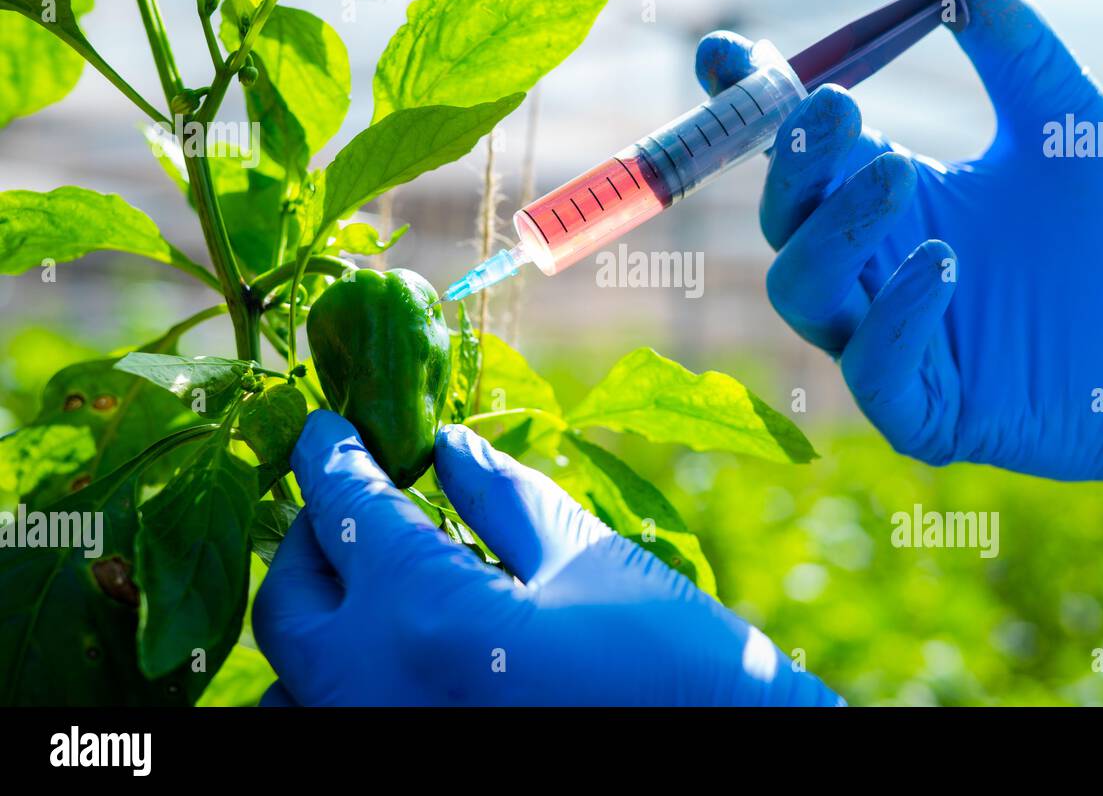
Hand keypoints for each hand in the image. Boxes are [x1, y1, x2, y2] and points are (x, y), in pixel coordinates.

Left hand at [253, 410, 841, 705]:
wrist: (730, 761)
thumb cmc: (673, 664)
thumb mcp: (589, 563)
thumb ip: (502, 500)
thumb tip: (448, 447)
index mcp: (424, 615)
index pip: (346, 511)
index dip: (329, 456)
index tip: (327, 426)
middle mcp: (374, 693)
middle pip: (288, 603)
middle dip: (308, 537)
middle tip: (354, 503)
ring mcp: (382, 742)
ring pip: (287, 685)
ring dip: (312, 621)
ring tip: (364, 583)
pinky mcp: (403, 771)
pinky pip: (327, 725)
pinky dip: (328, 689)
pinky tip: (381, 659)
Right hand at [695, 0, 1102, 543]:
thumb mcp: (1063, 119)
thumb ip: (1008, 43)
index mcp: (885, 199)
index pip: (795, 154)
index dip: (750, 105)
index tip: (729, 53)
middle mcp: (869, 267)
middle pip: (781, 217)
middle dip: (794, 163)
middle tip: (840, 110)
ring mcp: (885, 339)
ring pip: (800, 290)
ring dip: (830, 229)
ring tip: (901, 174)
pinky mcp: (920, 408)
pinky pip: (871, 367)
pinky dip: (895, 313)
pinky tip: (945, 262)